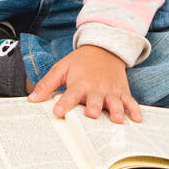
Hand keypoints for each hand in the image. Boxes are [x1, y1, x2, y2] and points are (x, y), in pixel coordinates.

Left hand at [26, 45, 142, 123]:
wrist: (104, 48)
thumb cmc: (80, 62)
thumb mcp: (61, 68)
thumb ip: (46, 84)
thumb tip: (31, 100)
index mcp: (80, 83)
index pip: (71, 95)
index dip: (64, 103)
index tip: (58, 112)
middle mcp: (96, 88)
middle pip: (95, 100)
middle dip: (93, 107)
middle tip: (91, 114)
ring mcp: (111, 90)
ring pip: (115, 102)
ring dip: (116, 110)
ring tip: (117, 120)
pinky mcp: (122, 91)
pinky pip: (130, 101)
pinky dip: (135, 109)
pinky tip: (137, 119)